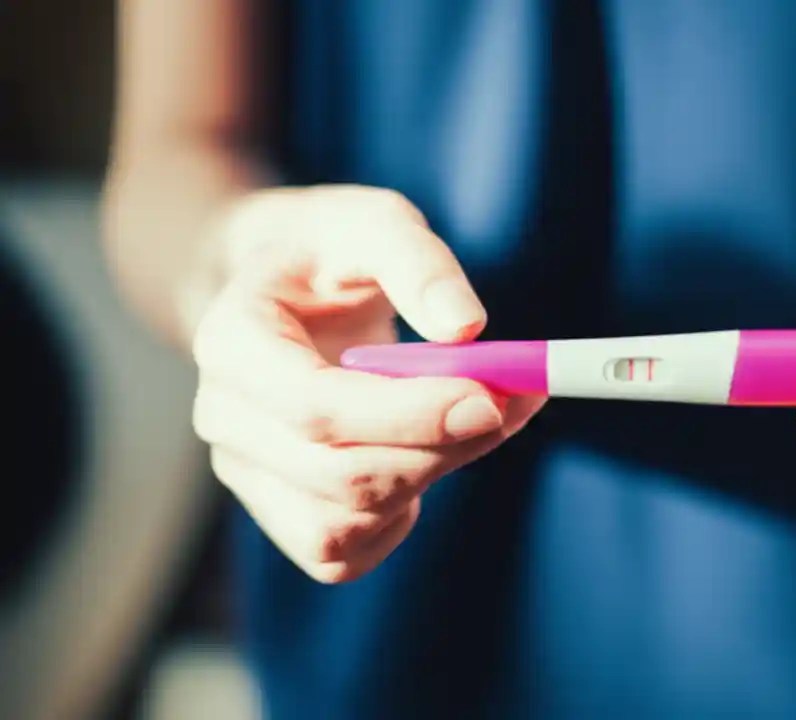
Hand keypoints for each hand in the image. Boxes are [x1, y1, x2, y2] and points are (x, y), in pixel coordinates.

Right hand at [191, 186, 541, 582]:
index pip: (316, 408)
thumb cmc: (330, 252)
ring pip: (343, 527)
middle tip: (513, 400)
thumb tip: (467, 327)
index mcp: (232, 341)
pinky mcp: (281, 511)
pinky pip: (344, 555)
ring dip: (433, 478)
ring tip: (479, 416)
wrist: (283, 290)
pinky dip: (401, 517)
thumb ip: (420, 263)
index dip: (408, 414)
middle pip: (338, 476)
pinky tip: (425, 455)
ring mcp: (247, 473)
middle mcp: (225, 418)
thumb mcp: (374, 221)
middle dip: (442, 448)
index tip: (490, 395)